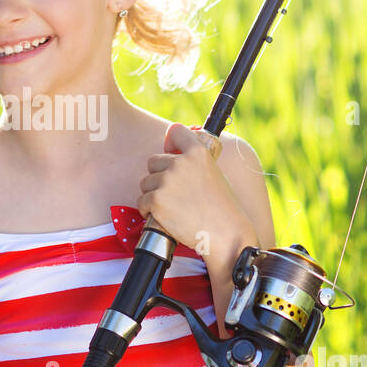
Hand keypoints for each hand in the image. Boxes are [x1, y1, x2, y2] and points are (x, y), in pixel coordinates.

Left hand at [137, 122, 258, 338]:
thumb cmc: (222, 208)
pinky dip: (148, 211)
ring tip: (173, 208)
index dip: (170, 143)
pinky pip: (141, 202)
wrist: (225, 234)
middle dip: (158, 176)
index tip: (170, 152)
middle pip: (153, 162)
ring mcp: (167, 181)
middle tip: (174, 194)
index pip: (175, 131)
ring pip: (145, 183)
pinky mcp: (157, 200)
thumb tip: (173, 156)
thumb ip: (194, 163)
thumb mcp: (213, 174)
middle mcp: (180, 163)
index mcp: (197, 153)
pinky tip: (164, 217)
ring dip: (153, 195)